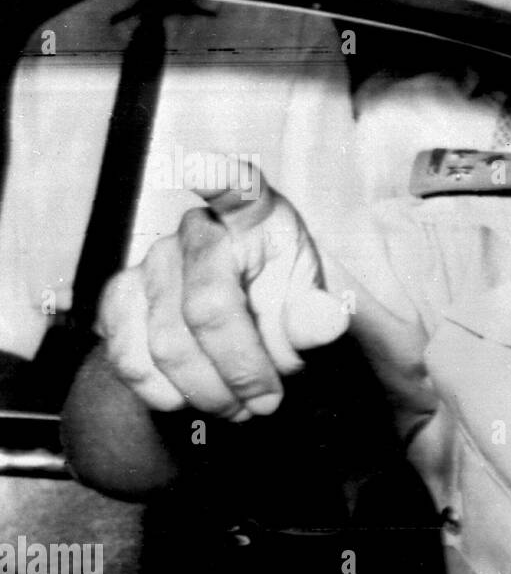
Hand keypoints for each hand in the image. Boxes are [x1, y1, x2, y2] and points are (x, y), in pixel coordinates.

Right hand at [95, 173, 347, 420]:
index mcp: (258, 215)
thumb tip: (328, 320)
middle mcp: (197, 229)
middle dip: (243, 369)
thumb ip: (321, 317)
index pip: (239, 188)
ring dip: (209, 391)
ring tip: (240, 407)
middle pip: (208, 309)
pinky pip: (129, 357)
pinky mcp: (120, 299)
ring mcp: (152, 261)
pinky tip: (191, 398)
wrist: (243, 333)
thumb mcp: (316, 311)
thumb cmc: (285, 308)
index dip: (220, 177)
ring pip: (168, 343)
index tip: (202, 165)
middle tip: (270, 402)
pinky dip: (164, 393)